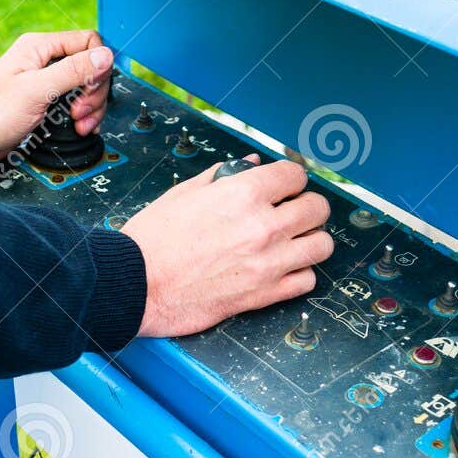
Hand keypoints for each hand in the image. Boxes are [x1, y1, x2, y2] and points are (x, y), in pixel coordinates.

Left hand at [0, 30, 112, 174]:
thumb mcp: (36, 90)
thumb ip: (73, 71)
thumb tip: (106, 56)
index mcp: (40, 47)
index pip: (89, 42)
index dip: (97, 67)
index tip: (89, 91)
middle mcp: (45, 61)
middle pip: (92, 67)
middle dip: (94, 93)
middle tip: (79, 112)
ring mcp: (46, 83)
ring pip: (87, 87)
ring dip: (90, 108)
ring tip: (79, 124)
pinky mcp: (46, 103)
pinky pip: (76, 103)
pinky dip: (82, 116)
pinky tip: (77, 127)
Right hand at [123, 157, 332, 337]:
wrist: (136, 285)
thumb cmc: (152, 240)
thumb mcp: (184, 193)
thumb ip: (223, 175)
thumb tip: (251, 163)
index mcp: (243, 194)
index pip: (295, 175)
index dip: (289, 179)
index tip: (284, 187)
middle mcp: (263, 226)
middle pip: (317, 208)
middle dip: (306, 206)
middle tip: (293, 211)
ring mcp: (268, 263)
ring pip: (321, 245)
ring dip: (310, 239)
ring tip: (294, 241)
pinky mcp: (265, 294)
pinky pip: (307, 280)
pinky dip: (300, 273)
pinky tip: (284, 268)